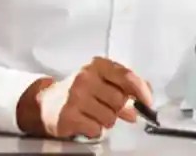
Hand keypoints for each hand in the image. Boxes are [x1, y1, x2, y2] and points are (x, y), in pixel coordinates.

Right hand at [16, 57, 153, 139]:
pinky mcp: (68, 116)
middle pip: (120, 100)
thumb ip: (125, 85)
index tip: (148, 102)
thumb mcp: (102, 80)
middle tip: (109, 108)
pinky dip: (95, 130)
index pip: (126, 77)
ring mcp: (75, 97)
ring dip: (107, 121)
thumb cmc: (79, 90)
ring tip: (94, 114)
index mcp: (97, 65)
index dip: (141, 91)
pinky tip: (85, 121)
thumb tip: (145, 99)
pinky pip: (96, 129)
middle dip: (119, 109)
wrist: (47, 102)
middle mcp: (85, 78)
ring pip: (110, 117)